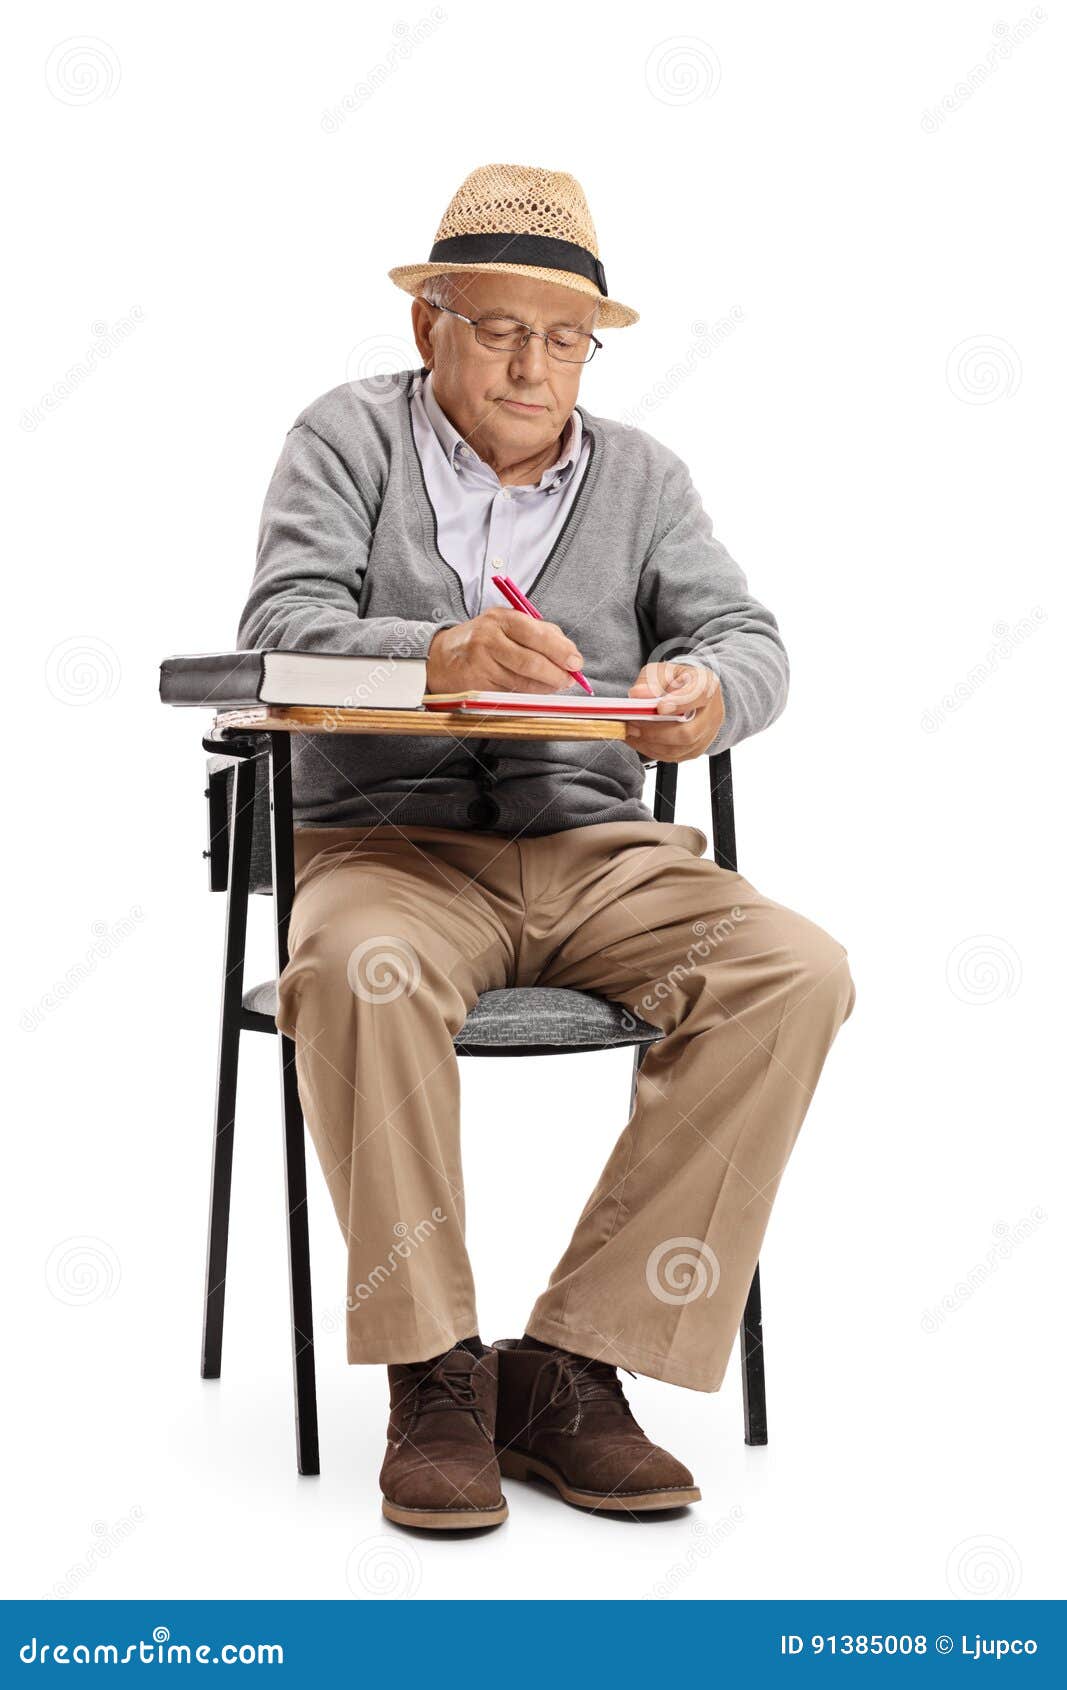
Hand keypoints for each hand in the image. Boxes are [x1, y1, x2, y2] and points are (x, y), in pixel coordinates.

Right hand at [427, 607, 583, 693]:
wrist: (442, 657)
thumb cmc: (483, 640)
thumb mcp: (507, 625)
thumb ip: (539, 633)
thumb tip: (569, 653)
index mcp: (501, 618)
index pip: (537, 634)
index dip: (560, 650)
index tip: (576, 662)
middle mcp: (488, 639)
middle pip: (531, 661)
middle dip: (556, 674)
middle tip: (569, 679)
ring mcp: (480, 663)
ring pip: (522, 681)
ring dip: (545, 687)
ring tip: (556, 686)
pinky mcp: (476, 684)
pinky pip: (510, 692)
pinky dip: (528, 694)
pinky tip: (535, 691)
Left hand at [623, 661, 723, 761]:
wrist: (687, 692)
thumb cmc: (675, 681)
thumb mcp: (661, 671)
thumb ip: (650, 681)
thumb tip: (638, 694)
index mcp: (707, 684)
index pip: (698, 694)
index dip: (679, 703)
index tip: (659, 708)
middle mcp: (712, 712)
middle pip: (688, 732)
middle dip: (655, 731)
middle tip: (632, 725)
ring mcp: (707, 734)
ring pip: (679, 748)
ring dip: (650, 743)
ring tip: (631, 732)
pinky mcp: (696, 749)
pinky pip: (674, 756)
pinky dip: (652, 750)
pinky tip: (639, 739)